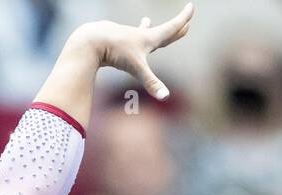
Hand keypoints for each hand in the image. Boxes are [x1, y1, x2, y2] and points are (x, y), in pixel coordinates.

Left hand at [72, 3, 194, 99]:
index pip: (171, 28)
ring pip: (140, 32)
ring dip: (146, 28)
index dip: (183, 19)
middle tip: (184, 24)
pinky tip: (119, 37)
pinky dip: (126, 38)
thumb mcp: (136, 67)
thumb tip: (165, 98)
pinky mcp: (112, 40)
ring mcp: (125, 36)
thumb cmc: (115, 51)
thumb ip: (151, 82)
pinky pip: (123, 39)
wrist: (91, 40)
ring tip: (146, 21)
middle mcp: (139, 35)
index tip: (191, 7)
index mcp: (148, 38)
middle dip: (174, 29)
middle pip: (161, 32)